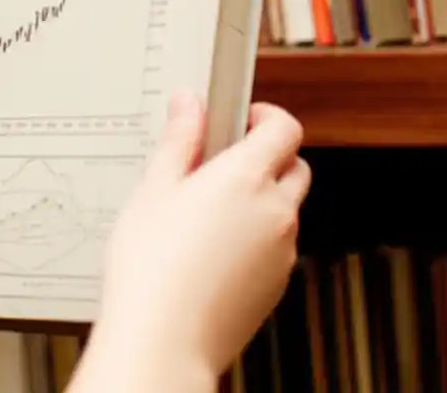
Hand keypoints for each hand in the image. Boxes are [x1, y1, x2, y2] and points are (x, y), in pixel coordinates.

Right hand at [78, 93, 310, 388]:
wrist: (165, 341)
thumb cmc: (152, 270)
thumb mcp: (153, 191)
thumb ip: (178, 141)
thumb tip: (189, 105)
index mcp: (246, 177)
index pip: (285, 127)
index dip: (267, 116)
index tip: (245, 118)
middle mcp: (276, 211)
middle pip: (295, 166)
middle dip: (269, 157)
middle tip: (227, 164)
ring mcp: (282, 250)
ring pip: (287, 210)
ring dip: (263, 201)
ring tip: (210, 216)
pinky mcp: (278, 284)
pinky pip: (278, 248)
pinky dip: (258, 240)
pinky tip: (214, 253)